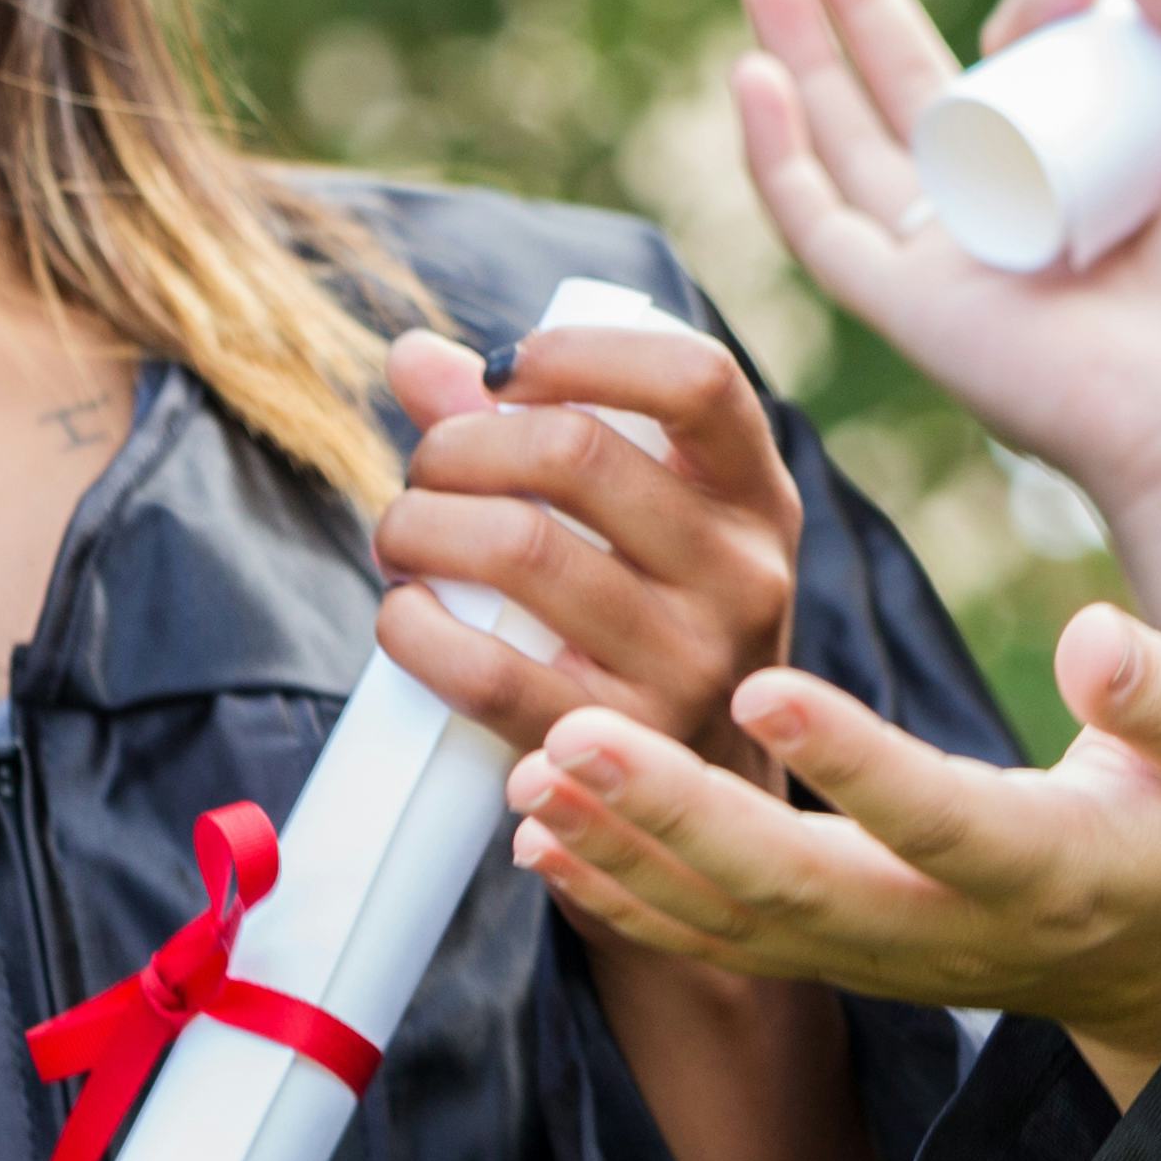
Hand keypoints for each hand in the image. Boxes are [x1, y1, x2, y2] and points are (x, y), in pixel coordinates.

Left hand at [372, 317, 802, 780]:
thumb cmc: (657, 629)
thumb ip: (532, 425)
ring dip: (420, 526)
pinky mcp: (615, 752)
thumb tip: (415, 357)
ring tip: (401, 538)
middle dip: (460, 445)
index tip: (501, 370)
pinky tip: (405, 615)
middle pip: (575, 452)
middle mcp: (742, 578)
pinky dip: (414, 628)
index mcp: (758, 500)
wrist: (705, 809)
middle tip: (423, 472)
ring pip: (518, 547)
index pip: (696, 378)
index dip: (582, 352)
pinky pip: (485, 671)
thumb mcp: (648, 526)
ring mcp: (688, 669)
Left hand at [510, 604, 1160, 1106]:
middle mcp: (947, 930)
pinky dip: (624, 899)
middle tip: (569, 735)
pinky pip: (715, 943)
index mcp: (1051, 867)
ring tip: (532, 774)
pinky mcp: (836, 957)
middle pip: (797, 888)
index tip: (762, 677)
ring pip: (734, 924)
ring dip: (626, 853)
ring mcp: (880, 959)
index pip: (940, 816)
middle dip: (676, 814)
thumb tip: (1096, 640)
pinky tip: (540, 840)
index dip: (853, 759)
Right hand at [738, 0, 1160, 714]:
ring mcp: (951, 252)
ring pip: (845, 133)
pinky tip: (749, 75)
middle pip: (902, 74)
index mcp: (1087, 159)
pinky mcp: (910, 304)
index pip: (1025, 55)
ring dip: (799, 46)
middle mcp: (1007, 200)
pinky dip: (774, 154)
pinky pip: (819, 224)